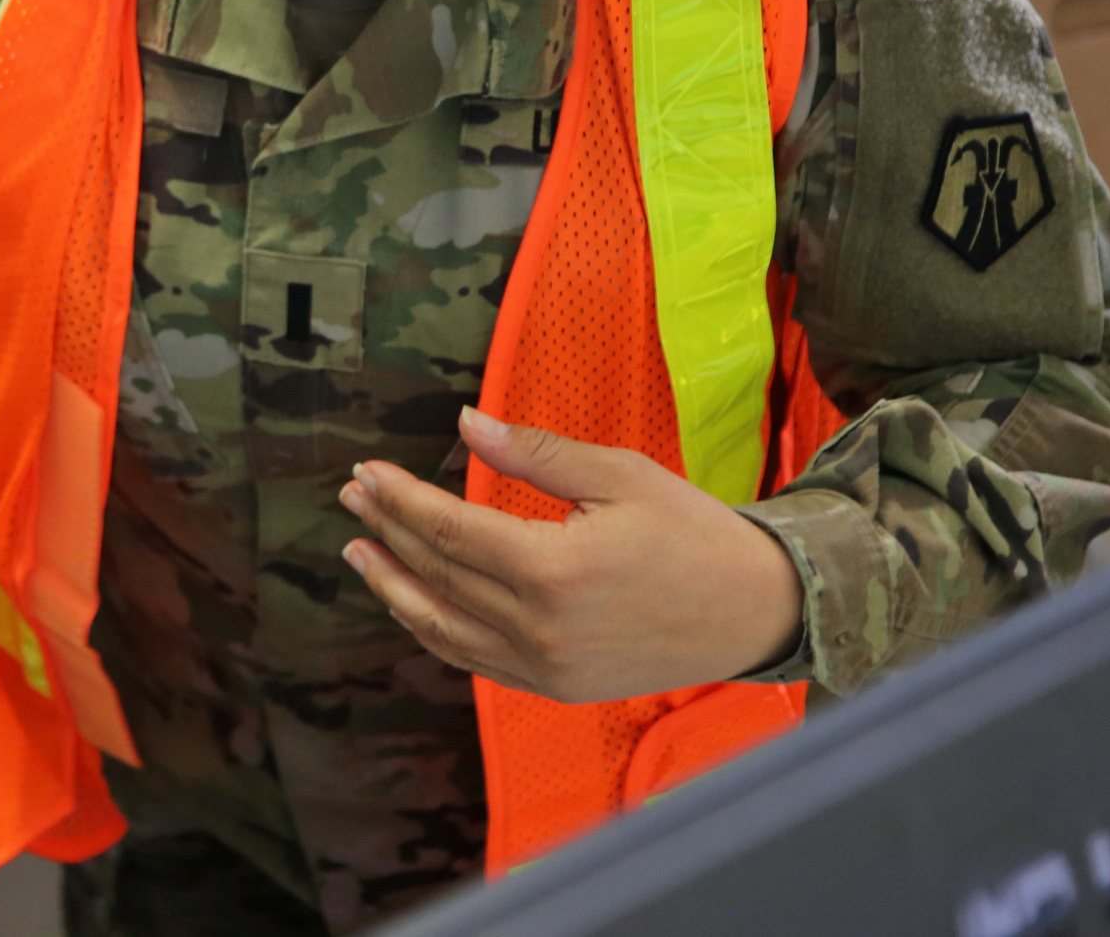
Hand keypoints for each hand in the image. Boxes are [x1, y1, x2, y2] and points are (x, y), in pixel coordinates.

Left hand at [338, 406, 802, 703]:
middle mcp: (541, 628)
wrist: (756, 611)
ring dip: (394, 586)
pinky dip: (434, 629)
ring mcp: (546, 666)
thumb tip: (466, 421)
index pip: (449, 530)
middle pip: (438, 573)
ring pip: (442, 627)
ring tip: (360, 550)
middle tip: (353, 495)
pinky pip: (474, 659)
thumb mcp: (619, 475)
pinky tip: (412, 599)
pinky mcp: (556, 687)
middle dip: (388, 530)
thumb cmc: (693, 533)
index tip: (368, 470)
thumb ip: (533, 453)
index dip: (400, 498)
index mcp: (555, 570)